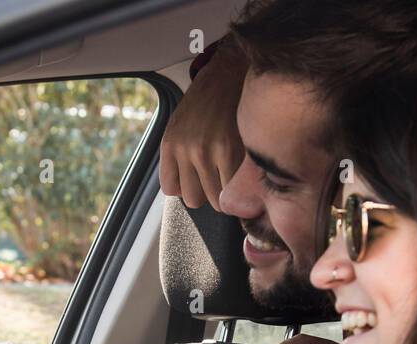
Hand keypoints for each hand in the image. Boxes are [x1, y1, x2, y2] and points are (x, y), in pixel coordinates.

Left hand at [159, 43, 247, 211]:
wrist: (232, 71)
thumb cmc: (209, 99)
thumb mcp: (181, 124)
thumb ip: (178, 156)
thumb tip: (181, 192)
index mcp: (171, 143)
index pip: (171, 189)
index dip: (188, 188)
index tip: (200, 181)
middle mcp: (186, 149)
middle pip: (194, 199)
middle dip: (208, 193)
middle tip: (221, 177)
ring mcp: (208, 152)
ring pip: (215, 199)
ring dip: (227, 191)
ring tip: (235, 174)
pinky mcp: (232, 151)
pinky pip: (233, 189)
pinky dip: (241, 186)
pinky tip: (245, 172)